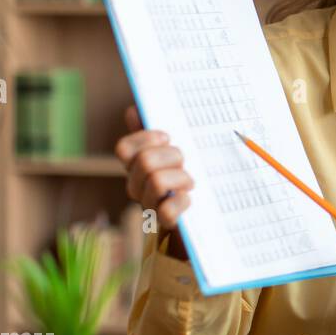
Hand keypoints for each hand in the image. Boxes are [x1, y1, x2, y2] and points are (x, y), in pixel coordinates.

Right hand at [113, 105, 193, 257]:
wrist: (211, 216)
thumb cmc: (190, 177)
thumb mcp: (176, 151)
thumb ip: (154, 132)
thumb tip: (133, 109)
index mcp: (137, 167)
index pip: (124, 148)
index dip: (145, 138)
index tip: (167, 137)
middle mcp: (137, 186)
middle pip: (144, 161)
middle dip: (172, 156)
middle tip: (186, 162)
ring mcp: (149, 206)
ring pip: (156, 182)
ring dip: (181, 178)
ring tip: (191, 182)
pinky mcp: (165, 224)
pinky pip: (166, 212)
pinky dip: (181, 202)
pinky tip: (189, 199)